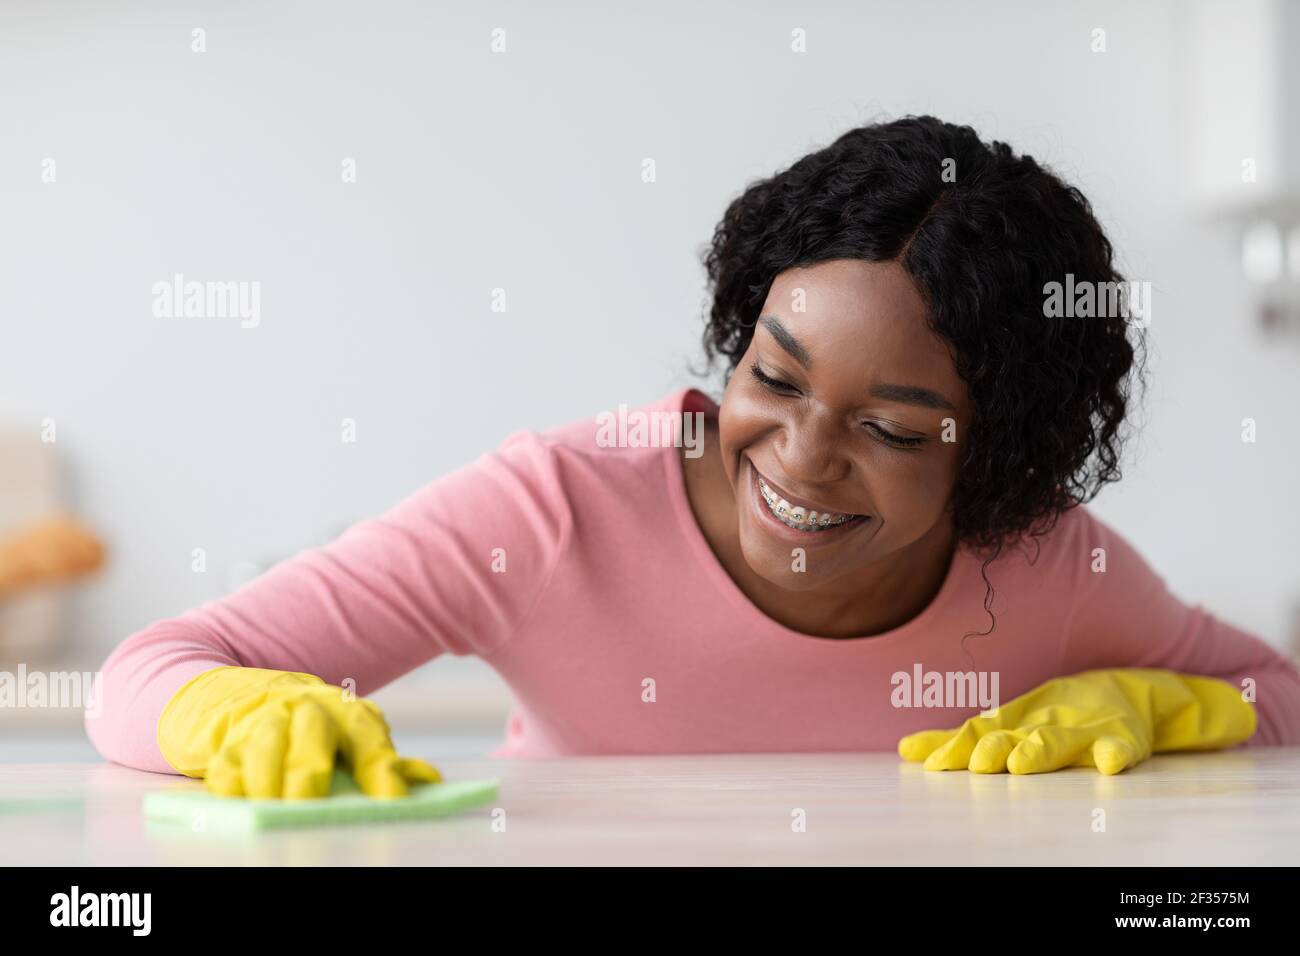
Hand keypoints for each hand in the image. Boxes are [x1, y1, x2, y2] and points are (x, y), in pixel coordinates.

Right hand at [157, 667, 440, 798]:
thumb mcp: (354, 739)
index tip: (392, 801)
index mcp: (348, 713)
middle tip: (308, 804)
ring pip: (264, 745)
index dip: (383, 773)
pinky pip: (226, 765)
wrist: (255, 695)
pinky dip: (231, 785)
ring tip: (272, 808)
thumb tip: (430, 779)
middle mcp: (307, 711)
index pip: (370, 742)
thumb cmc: (317, 730)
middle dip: (310, 771)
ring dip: (267, 779)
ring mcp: (264, 722)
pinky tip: (239, 801)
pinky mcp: (227, 742)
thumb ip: (386, 762)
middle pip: (312, 736)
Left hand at [897, 668, 1255, 774]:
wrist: (1122, 694)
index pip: (977, 735)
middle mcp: (1043, 726)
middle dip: (995, 749)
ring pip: (1057, 743)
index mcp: (1015, 725)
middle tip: (978, 764)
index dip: (954, 748)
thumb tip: (904, 750)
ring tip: (1021, 762)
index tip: (928, 763)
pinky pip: (1120, 748)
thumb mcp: (1008, 725)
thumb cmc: (1052, 716)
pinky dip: (1115, 754)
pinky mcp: (1121, 739)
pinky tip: (1109, 764)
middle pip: (1014, 736)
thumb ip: (961, 741)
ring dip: (1038, 751)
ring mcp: (1082, 732)